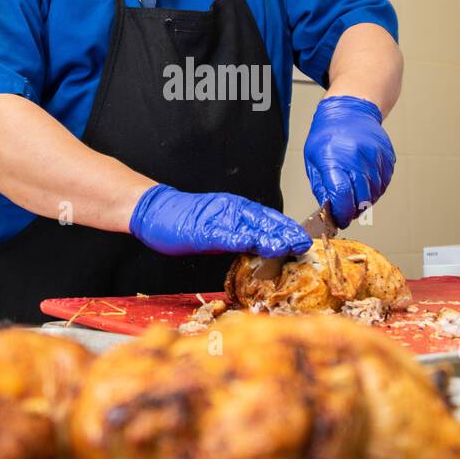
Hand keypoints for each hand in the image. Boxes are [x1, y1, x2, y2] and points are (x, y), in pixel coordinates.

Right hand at [129, 185, 311, 257]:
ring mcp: (217, 220)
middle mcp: (232, 212)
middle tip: (304, 243)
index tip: (304, 240)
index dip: (287, 230)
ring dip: (268, 235)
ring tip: (287, 244)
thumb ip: (241, 237)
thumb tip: (264, 247)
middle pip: (264, 222)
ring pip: (248, 226)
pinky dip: (236, 238)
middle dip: (285, 233)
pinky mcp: (201, 229)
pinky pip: (221, 234)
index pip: (268, 220)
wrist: (155, 211)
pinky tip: (249, 243)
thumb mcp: (219, 231)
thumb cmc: (186, 222)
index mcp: (237, 212)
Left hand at [303, 95, 394, 226]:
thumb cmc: (328, 133)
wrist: (350, 110)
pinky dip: (376, 189)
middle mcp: (357, 157)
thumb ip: (321, 185)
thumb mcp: (313, 159)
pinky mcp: (386, 156)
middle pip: (361, 197)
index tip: (339, 219)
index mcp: (334, 159)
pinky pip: (384, 182)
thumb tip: (327, 208)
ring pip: (375, 192)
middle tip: (347, 212)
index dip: (341, 213)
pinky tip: (366, 184)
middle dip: (353, 211)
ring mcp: (374, 156)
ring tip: (356, 197)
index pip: (342, 195)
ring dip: (365, 201)